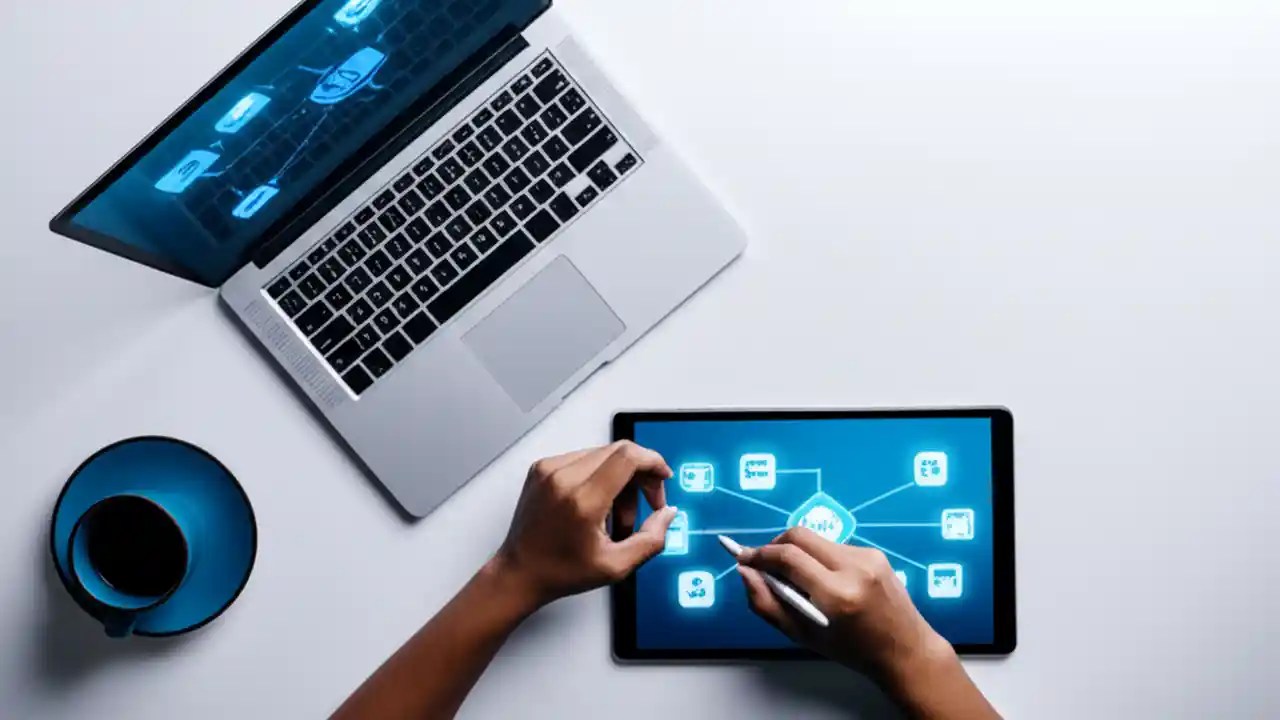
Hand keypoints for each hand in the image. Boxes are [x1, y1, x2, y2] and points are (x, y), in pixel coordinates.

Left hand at [493, 442, 678, 605]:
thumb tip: (668, 513)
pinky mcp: (541, 468)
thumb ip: (651, 540)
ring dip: (620, 478)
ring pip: (603, 455)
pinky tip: (598, 505)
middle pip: (619, 452)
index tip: (663, 477)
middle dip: (641, 474)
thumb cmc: (560, 571)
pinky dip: (599, 476)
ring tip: (617, 515)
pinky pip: (584, 458)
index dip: (653, 462)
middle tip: (647, 502)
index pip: (627, 457)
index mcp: (581, 500)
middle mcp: (562, 478)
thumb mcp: (615, 566)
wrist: (519, 572)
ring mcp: (548, 470)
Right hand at [737, 527, 952, 676]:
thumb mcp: (803, 636)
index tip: (743, 558)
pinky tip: (825, 581)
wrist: (904, 650)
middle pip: (800, 535)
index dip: (760, 554)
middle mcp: (854, 567)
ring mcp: (868, 556)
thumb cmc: (851, 650)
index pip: (788, 556)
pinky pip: (835, 547)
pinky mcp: (875, 553)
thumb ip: (767, 604)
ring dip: (799, 553)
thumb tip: (745, 572)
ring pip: (817, 540)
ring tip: (798, 580)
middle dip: (775, 545)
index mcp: (836, 594)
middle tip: (765, 564)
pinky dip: (820, 559)